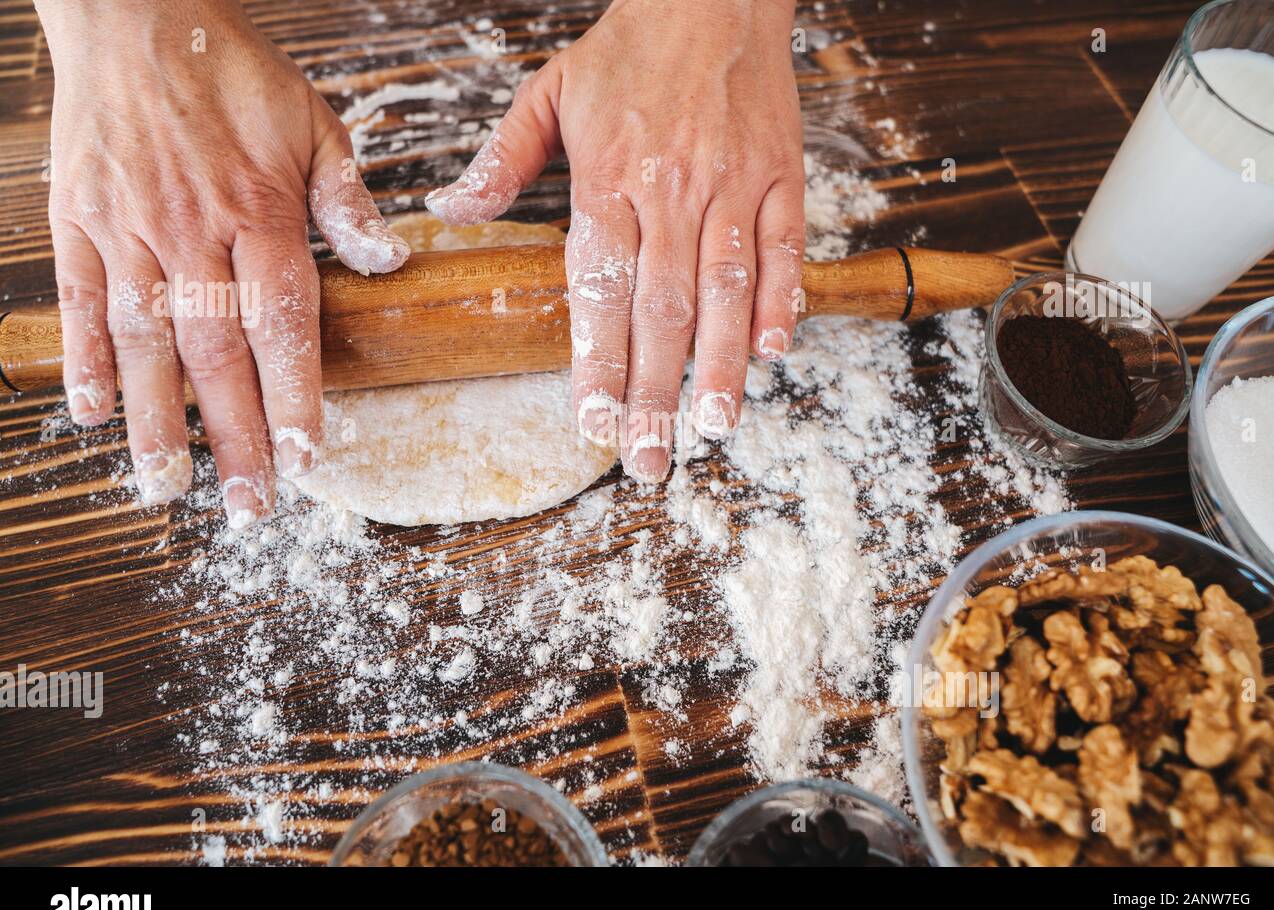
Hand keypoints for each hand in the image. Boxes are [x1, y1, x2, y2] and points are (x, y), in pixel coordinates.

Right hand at [38, 0, 408, 525]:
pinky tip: (91, 413)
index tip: (309, 458)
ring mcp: (128, 227)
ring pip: (143, 339)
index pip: (283, 323)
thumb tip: (390, 262)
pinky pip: (80, 298)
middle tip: (252, 507)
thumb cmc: (233, 72)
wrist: (134, 11)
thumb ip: (347, 201)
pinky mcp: (77, 219)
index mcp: (261, 212)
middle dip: (235, 436)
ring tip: (168, 488)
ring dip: (156, 419)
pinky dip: (83, 357)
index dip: (296, 396)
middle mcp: (193, 230)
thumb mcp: (315, 123)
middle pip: (217, 351)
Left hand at [426, 0, 802, 481]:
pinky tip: (773, 354)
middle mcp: (671, 190)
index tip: (591, 421)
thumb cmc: (630, 47)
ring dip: (720, 365)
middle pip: (661, 307)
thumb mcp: (550, 91)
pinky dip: (780, 303)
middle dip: (653, 391)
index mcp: (608, 176)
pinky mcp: (782, 177)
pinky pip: (783, 250)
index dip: (597, 360)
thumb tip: (451, 211)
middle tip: (647, 458)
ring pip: (725, 289)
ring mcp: (733, 185)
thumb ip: (503, 158)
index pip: (599, 286)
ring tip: (713, 428)